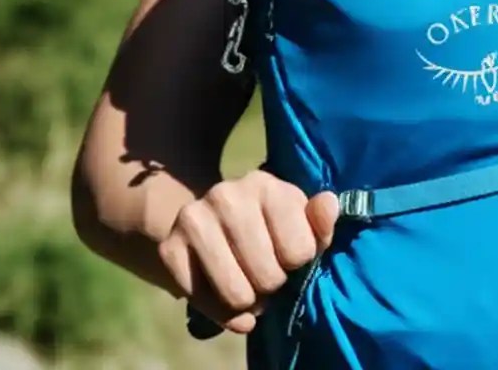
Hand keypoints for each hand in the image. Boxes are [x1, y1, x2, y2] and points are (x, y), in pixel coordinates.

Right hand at [157, 170, 338, 333]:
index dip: (299, 264)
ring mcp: (193, 218)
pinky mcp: (169, 246)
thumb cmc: (271, 228)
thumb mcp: (301, 223)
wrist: (213, 222)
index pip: (299, 252)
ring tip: (249, 285)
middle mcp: (226, 195)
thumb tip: (328, 204)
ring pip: (236, 295)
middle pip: (268, 277)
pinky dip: (218, 311)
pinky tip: (222, 290)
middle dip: (272, 285)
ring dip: (248, 302)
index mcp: (266, 185)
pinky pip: (202, 301)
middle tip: (267, 274)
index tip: (291, 256)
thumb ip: (321, 221)